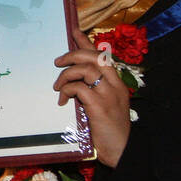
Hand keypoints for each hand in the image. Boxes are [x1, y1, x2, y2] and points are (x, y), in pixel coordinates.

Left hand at [54, 27, 131, 168]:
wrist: (122, 151)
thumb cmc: (111, 130)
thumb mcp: (105, 106)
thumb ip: (93, 92)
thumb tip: (74, 83)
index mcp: (118, 83)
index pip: (102, 55)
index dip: (86, 41)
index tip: (74, 30)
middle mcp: (115, 85)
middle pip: (94, 56)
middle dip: (73, 54)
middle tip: (58, 62)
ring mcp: (108, 95)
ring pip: (85, 69)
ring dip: (67, 75)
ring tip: (58, 87)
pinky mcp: (99, 106)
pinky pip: (79, 88)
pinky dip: (68, 90)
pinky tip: (64, 100)